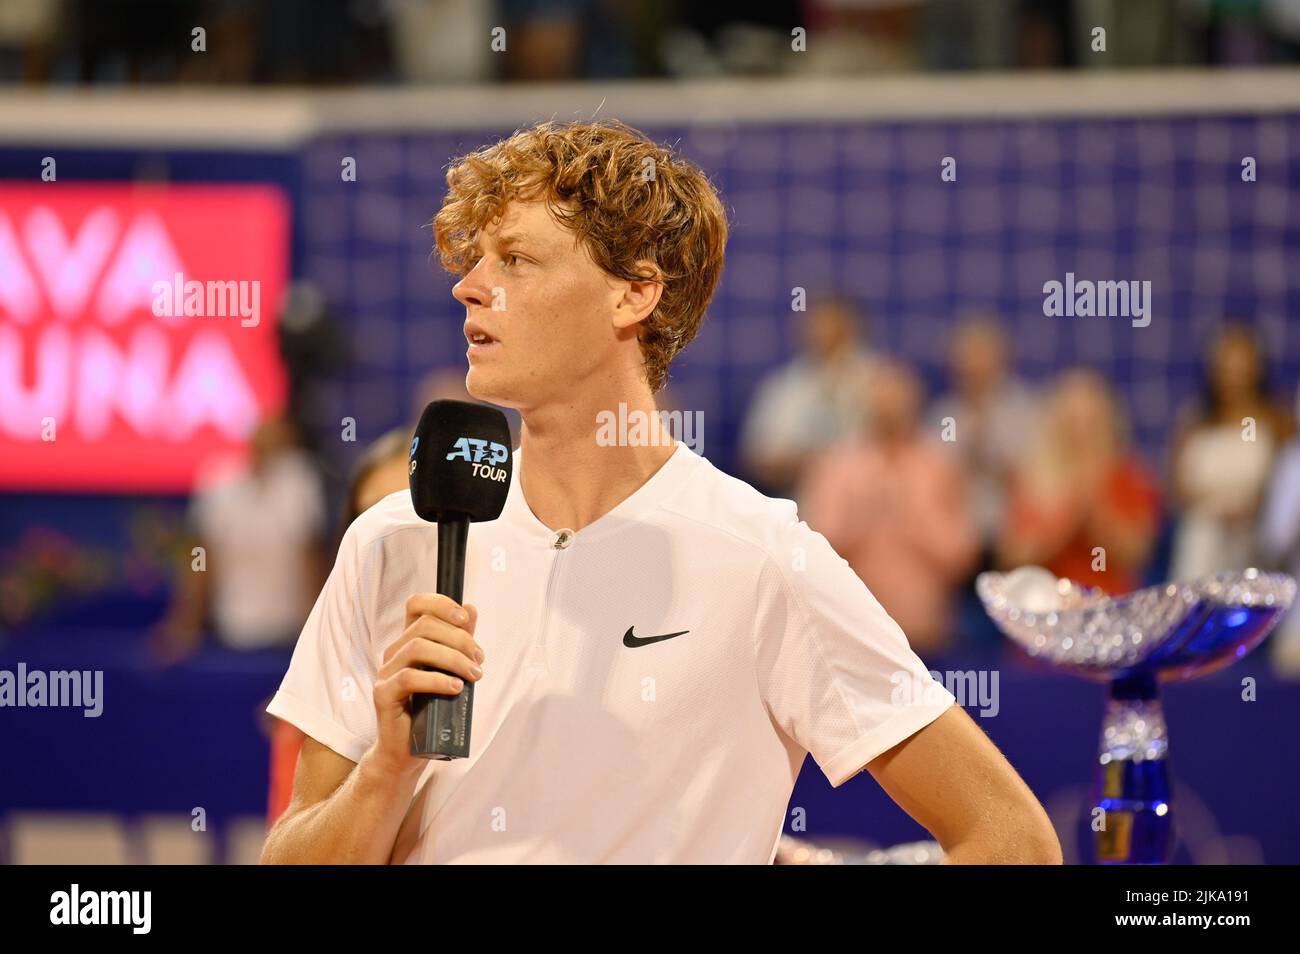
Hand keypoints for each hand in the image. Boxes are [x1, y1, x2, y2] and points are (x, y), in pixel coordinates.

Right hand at [368, 594, 483, 780]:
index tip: (465, 619)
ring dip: (453, 658)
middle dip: (459, 639)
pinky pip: (409, 678)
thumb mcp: (452, 670)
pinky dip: (437, 680)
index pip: (416, 605)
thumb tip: (471, 608)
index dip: (440, 603)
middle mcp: (395, 652)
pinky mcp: (383, 694)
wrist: (409, 751)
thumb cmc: (433, 710)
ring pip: (418, 648)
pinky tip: (455, 688)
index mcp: (409, 641)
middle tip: (479, 659)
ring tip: (473, 675)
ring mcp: (386, 672)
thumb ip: (459, 640)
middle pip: (424, 626)